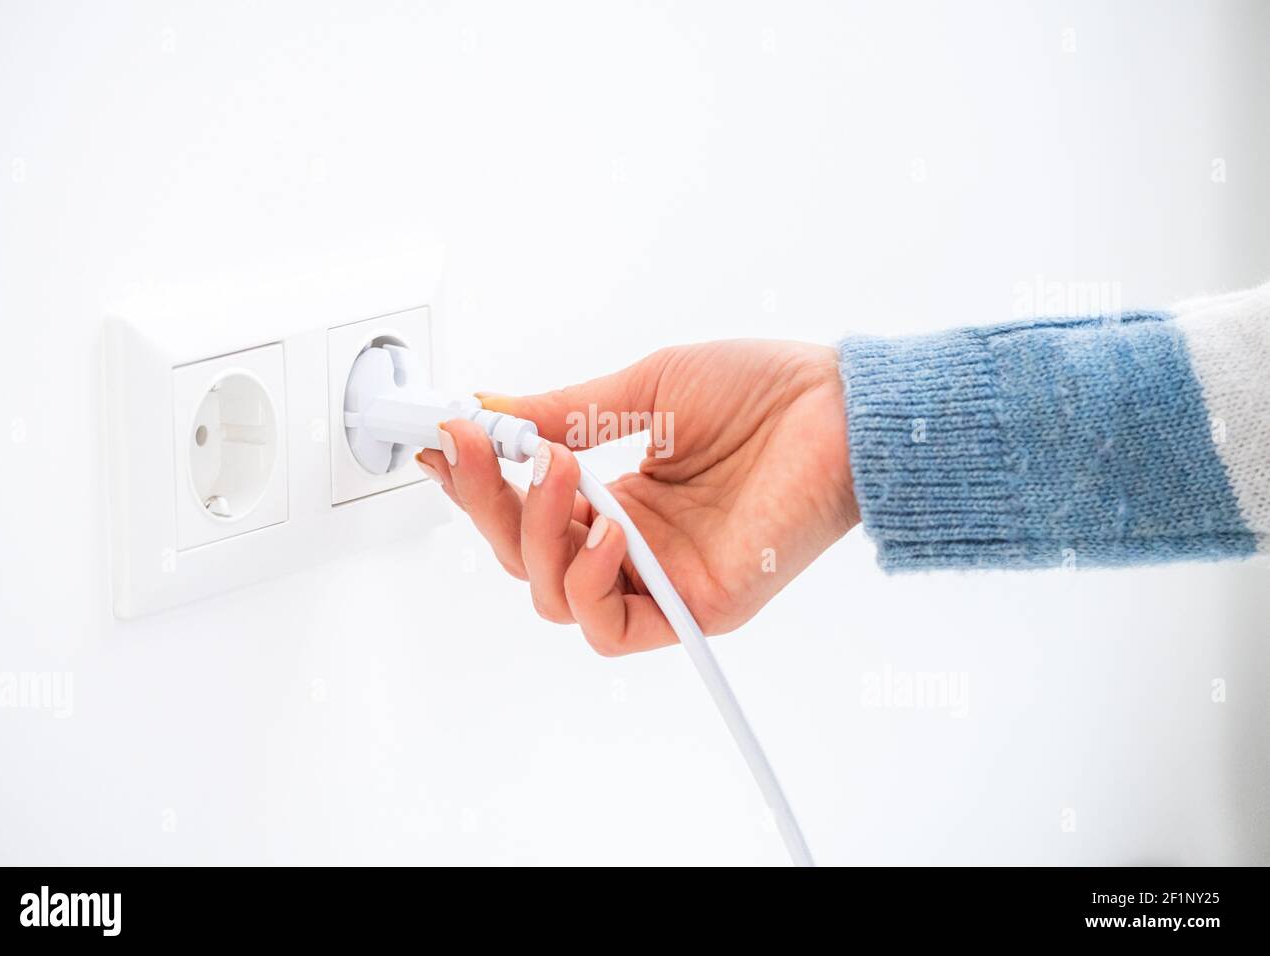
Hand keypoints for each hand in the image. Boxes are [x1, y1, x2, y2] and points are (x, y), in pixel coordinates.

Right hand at [416, 340, 858, 654]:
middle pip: (526, 561)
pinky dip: (590, 585)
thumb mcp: (645, 388)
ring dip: (539, 539)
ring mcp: (662, 579)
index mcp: (618, 498)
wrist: (841, 409)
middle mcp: (633, 545)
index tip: (442, 441)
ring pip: (556, 600)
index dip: (476, 486)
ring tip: (561, 474)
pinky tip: (603, 533)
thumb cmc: (763, 393)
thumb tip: (492, 411)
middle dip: (489, 505)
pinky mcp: (697, 607)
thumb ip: (568, 411)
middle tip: (481, 447)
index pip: (526, 513)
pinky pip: (615, 627)